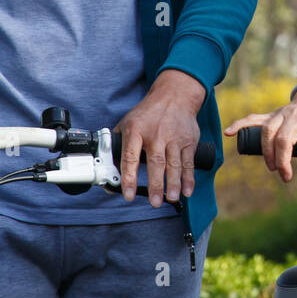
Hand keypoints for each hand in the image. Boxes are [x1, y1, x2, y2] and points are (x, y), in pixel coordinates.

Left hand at [114, 68, 205, 207]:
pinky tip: (187, 190)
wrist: (175, 95)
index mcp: (136, 130)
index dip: (129, 177)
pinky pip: (188, 162)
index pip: (130, 156)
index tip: (128, 194)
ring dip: (173, 183)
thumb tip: (106, 167)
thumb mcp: (128, 122)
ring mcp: (174, 137)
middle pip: (156, 162)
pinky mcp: (188, 140)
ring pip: (174, 163)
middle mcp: (156, 134)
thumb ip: (117, 143)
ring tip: (171, 198)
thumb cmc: (148, 114)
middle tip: (154, 202)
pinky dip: (189, 178)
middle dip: (155, 184)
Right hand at [223, 83, 296, 190]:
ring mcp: (283, 113)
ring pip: (268, 131)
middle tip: (286, 177)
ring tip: (272, 168)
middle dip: (283, 162)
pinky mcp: (272, 114)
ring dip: (268, 152)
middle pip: (285, 138)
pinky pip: (253, 119)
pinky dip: (240, 125)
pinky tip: (230, 132)